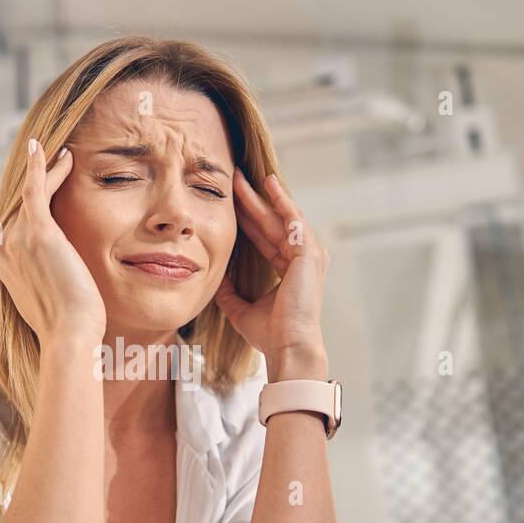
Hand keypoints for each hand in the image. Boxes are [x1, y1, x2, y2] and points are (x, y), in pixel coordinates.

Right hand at [0, 139, 105, 344]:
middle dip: (39, 187)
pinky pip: (36, 191)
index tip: (41, 195)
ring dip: (48, 172)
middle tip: (56, 163)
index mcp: (2, 267)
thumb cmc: (67, 328)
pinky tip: (42, 146)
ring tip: (64, 155)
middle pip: (21, 208)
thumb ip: (44, 282)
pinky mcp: (40, 233)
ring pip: (32, 196)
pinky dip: (39, 166)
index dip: (27, 210)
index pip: (13, 228)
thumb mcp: (48, 301)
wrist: (69, 336)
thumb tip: (58, 278)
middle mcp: (4, 250)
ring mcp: (18, 240)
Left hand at [215, 169, 328, 380]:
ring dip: (261, 196)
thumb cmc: (270, 334)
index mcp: (288, 271)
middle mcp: (301, 260)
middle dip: (251, 201)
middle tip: (234, 180)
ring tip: (242, 177)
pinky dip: (281, 200)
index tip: (230, 203)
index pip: (265, 237)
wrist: (288, 345)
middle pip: (271, 223)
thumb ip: (229, 293)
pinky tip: (268, 183)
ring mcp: (308, 254)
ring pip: (279, 217)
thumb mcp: (240, 309)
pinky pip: (292, 219)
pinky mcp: (308, 252)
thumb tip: (215, 278)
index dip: (247, 219)